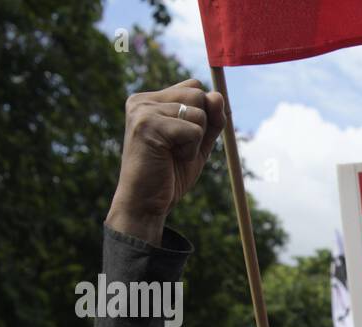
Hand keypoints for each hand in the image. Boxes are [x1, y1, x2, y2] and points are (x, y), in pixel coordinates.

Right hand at [105, 78, 226, 244]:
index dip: (204, 113)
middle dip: (201, 126)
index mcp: (151, 100)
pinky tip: (170, 158)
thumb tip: (218, 95)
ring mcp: (143, 110)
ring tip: (172, 154)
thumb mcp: (198, 143)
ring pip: (199, 113)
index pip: (194, 87)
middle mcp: (143, 100)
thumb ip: (211, 120)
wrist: (147, 203)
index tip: (185, 137)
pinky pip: (193, 130)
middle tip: (177, 148)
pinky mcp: (147, 124)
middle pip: (198, 94)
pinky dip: (191, 150)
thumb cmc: (170, 174)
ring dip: (195, 141)